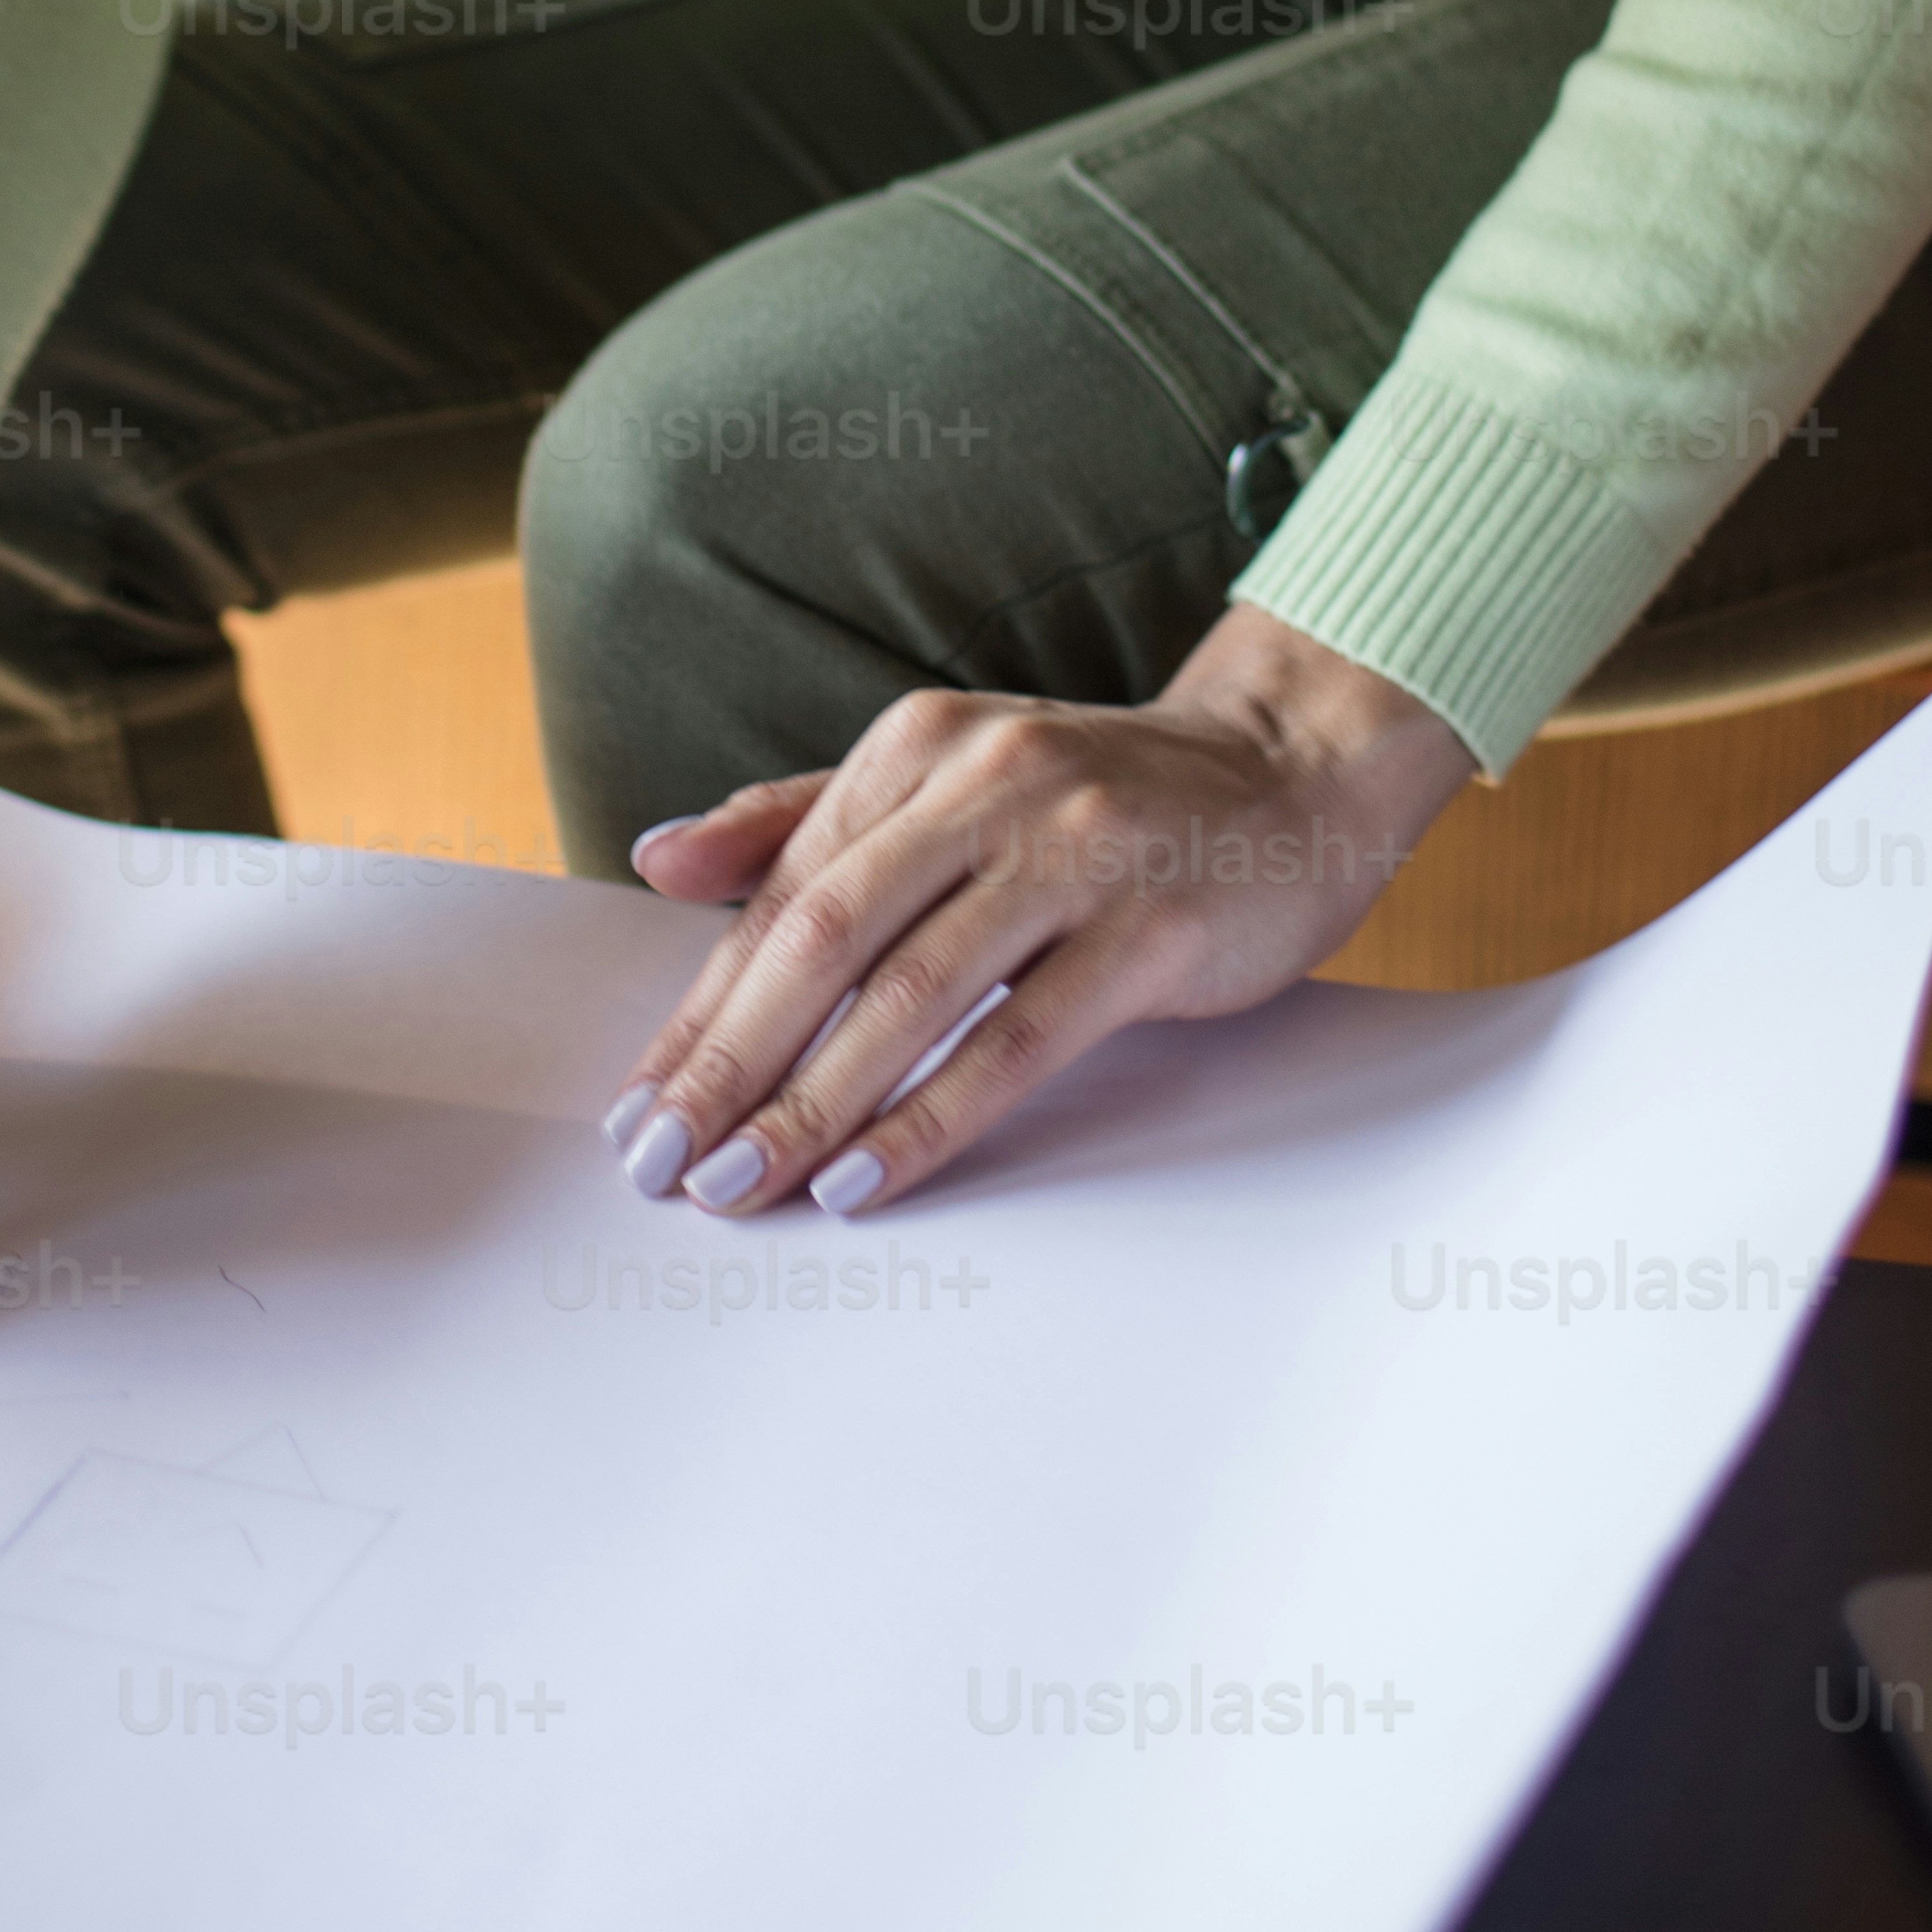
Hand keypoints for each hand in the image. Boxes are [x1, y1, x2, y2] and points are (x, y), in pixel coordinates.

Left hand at [596, 606, 1478, 1219]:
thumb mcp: (949, 776)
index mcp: (919, 746)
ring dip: (811, 1104)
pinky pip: (1017, 1039)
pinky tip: (864, 1178)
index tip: (639, 1103)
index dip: (702, 1007)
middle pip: (824, 940)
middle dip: (729, 1063)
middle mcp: (985, 783)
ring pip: (909, 995)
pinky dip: (930, 1116)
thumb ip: (804, 819)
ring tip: (740, 1184)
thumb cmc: (1104, 795)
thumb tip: (657, 858)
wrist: (1293, 771)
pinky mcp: (1150, 929)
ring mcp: (1073, 852)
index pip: (784, 894)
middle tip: (663, 1162)